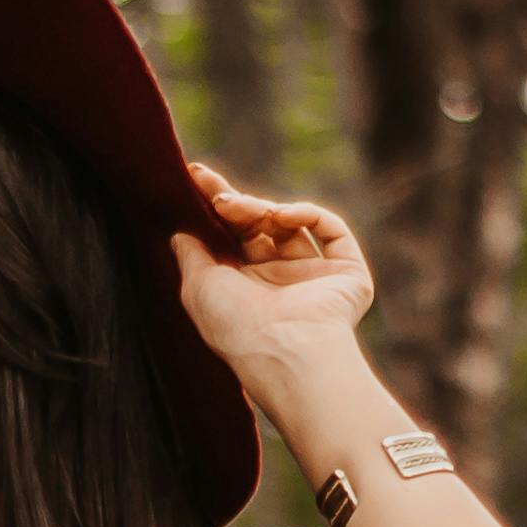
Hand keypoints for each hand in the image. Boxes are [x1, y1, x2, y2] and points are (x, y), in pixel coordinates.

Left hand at [172, 168, 374, 393]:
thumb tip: (180, 234)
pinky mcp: (346, 273)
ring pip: (291, 225)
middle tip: (218, 197)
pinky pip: (331, 231)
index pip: (233, 236)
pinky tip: (281, 215)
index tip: (196, 176)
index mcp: (247, 288)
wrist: (285, 350)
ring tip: (244, 211)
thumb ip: (190, 256)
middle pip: (260, 226)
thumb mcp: (199, 287)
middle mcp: (280, 282)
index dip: (216, 205)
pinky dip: (307, 214)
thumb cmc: (236, 327)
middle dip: (237, 204)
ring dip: (265, 209)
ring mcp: (314, 276)